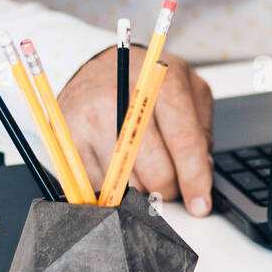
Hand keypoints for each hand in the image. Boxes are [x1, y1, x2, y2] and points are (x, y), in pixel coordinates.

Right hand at [57, 46, 213, 214]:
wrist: (95, 68)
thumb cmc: (145, 83)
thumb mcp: (186, 91)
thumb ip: (201, 129)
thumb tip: (202, 171)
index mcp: (162, 80)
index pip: (185, 141)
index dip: (195, 180)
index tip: (200, 203)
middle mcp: (123, 95)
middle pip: (158, 170)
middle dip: (170, 188)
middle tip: (169, 184)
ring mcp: (92, 117)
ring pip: (129, 184)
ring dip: (142, 188)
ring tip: (141, 167)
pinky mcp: (70, 139)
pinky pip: (99, 186)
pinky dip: (114, 189)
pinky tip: (118, 170)